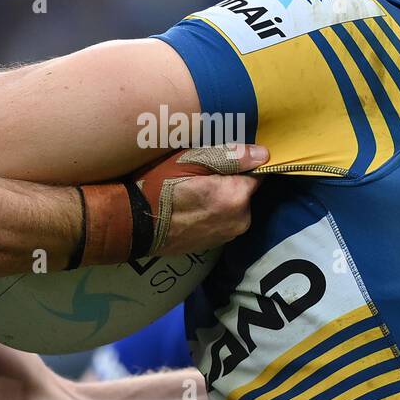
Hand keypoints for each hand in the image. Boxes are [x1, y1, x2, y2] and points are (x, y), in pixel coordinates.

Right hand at [150, 143, 267, 256]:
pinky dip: (213, 213)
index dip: (242, 165)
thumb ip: (230, 157)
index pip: (257, 174)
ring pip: (234, 207)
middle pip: (246, 192)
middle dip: (230, 182)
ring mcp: (227, 236)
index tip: (223, 161)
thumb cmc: (160, 186)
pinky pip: (222, 221)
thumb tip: (264, 155)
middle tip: (201, 175)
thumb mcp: (191, 160)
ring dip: (222, 198)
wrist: (135, 224)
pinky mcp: (215, 245)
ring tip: (194, 191)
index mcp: (237, 197)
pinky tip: (192, 207)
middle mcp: (240, 220)